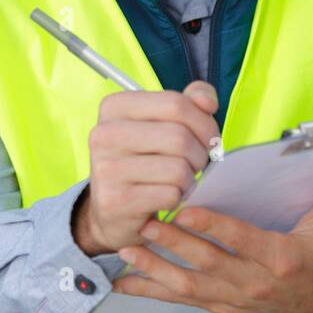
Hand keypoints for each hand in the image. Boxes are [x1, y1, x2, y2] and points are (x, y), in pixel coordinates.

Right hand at [74, 81, 219, 255]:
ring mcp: (106, 168)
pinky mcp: (114, 201)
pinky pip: (170, 195)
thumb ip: (190, 102)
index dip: (203, 122)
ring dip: (190, 179)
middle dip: (200, 154)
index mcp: (115, 106)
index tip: (206, 138)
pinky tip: (166, 198)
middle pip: (179, 137)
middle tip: (196, 164)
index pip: (176, 104)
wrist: (112, 211)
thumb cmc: (145, 159)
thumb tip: (208, 101)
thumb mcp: (162, 124)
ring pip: (178, 168)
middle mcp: (104, 134)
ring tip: (180, 181)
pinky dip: (178, 199)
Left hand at [112, 167, 312, 312]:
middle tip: (145, 224)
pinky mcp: (220, 305)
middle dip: (174, 245)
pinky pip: (181, 299)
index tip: (186, 211)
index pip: (241, 240)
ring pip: (189, 285)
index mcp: (279, 257)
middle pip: (208, 263)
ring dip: (156, 269)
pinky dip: (151, 290)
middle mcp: (253, 281)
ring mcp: (233, 297)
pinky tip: (126, 281)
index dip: (213, 226)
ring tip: (128, 252)